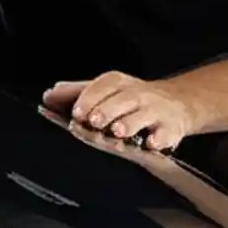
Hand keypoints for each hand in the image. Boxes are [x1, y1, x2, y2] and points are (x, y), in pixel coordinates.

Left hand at [42, 72, 212, 152]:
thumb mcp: (106, 90)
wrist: (178, 103)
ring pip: (143, 115)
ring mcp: (156, 111)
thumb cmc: (132, 99)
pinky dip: (159, 139)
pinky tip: (151, 144)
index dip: (89, 98)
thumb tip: (49, 95)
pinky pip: (167, 133)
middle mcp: (138, 94)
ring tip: (118, 131)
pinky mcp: (172, 128)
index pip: (103, 86)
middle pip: (122, 99)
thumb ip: (77, 92)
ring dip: (130, 123)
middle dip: (107, 110)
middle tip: (93, 121)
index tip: (76, 112)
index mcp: (118, 84)